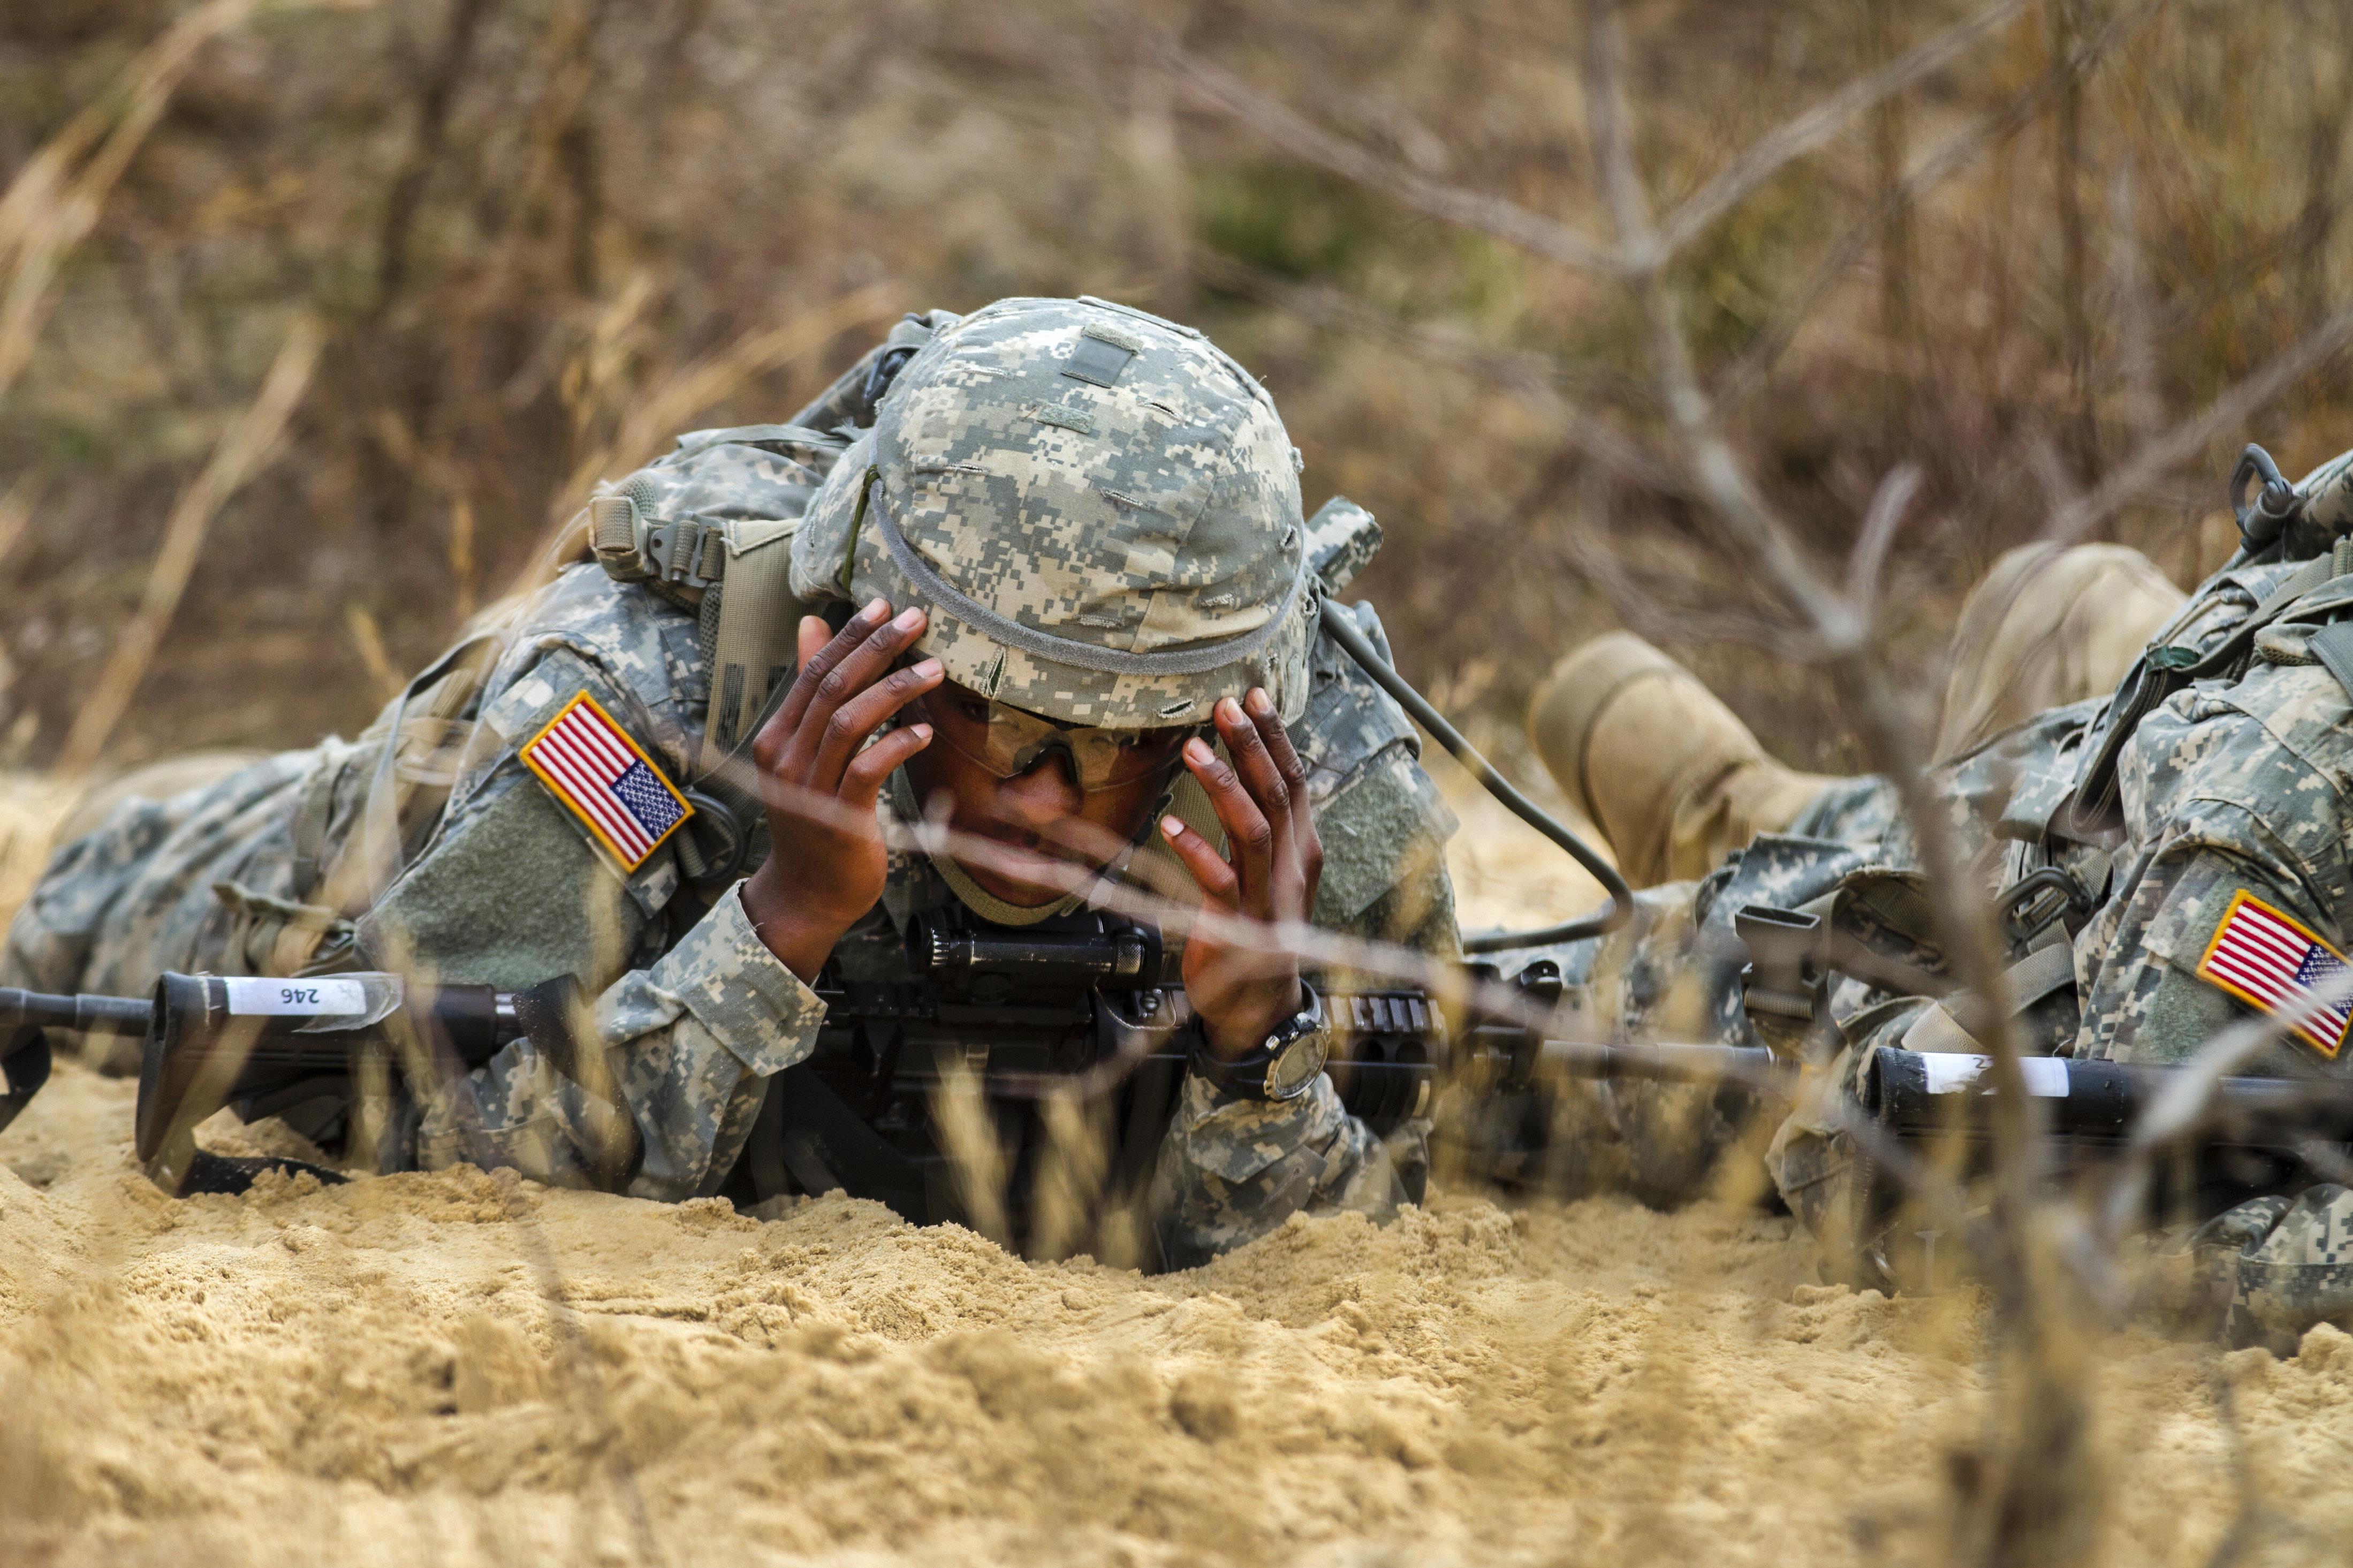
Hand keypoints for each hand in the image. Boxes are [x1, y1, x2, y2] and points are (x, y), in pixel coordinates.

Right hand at [740, 600, 941, 981]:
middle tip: (917, 619)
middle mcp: (786, 757)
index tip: (886, 605)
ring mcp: (809, 787)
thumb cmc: (816, 818)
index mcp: (777, 737)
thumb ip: (810, 692)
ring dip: (894, 690)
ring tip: (934, 669)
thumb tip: (810, 624)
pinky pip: (866, 770)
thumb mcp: (806, 752)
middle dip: (876, 648)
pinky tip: (925, 732)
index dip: (851, 636)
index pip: (814, 672)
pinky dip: (896, 745)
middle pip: (832, 687)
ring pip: (848, 722)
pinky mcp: (838, 817)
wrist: (807, 894)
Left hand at [1157, 688, 1323, 1058]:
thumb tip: (1247, 770)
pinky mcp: (1238, 927)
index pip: (1295, 780)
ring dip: (1224, 785)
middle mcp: (1291, 868)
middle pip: (1278, 794)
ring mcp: (1267, 897)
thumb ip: (1263, 826)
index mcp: (1301, 849)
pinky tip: (1171, 825)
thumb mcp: (1269, 872)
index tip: (1254, 695)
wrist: (1257, 1005)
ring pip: (1254, 830)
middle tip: (1223, 705)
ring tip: (1193, 748)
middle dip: (1252, 746)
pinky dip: (1197, 851)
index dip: (1276, 737)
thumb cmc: (1256, 927)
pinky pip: (1220, 882)